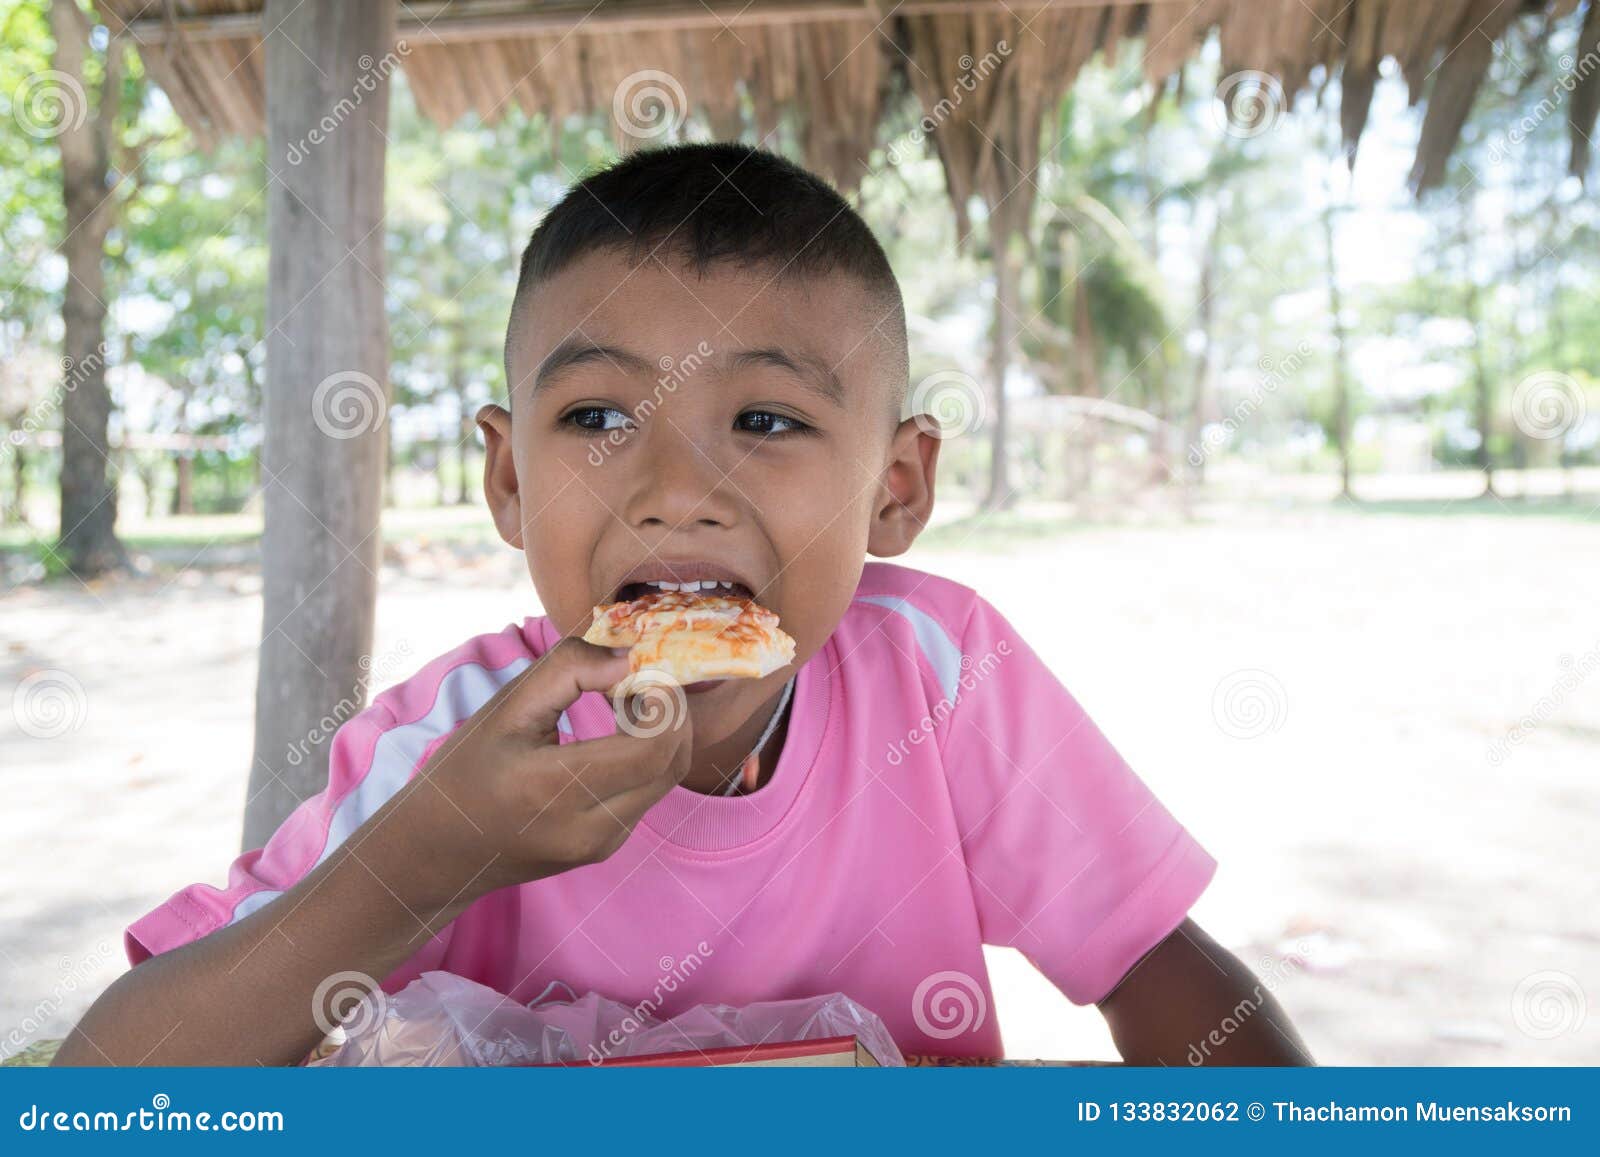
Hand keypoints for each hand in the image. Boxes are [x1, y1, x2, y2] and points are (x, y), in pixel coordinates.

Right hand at [393, 638, 693, 906]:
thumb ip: (568, 671)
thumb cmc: (465, 770)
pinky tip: (619, 734)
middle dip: (672, 713)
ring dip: (663, 733)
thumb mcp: (505, 708)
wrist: (440, 850)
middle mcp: (586, 829)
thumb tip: (630, 656)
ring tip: (626, 702)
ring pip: (666, 780)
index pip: (649, 751)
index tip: (650, 669)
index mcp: (553, 789)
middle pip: (669, 765)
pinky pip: (647, 795)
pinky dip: (649, 757)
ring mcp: (600, 846)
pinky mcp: (605, 849)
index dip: (667, 705)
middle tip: (644, 679)